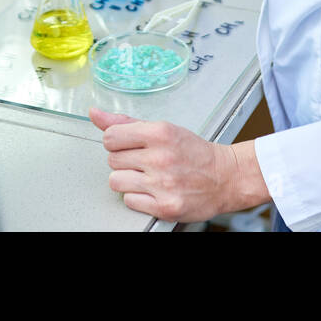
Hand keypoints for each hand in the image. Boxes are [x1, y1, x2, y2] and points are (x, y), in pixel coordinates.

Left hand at [89, 106, 268, 223]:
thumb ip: (126, 122)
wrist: (226, 178)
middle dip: (125, 160)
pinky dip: (138, 198)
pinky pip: (129, 201)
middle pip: (112, 160)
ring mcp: (162, 184)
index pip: (110, 137)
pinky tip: (153, 190)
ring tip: (147, 177)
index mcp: (160, 133)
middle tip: (144, 161)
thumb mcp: (164, 129)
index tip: (128, 145)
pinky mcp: (165, 206)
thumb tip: (94, 114)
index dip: (116, 142)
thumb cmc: (194, 152)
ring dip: (128, 180)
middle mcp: (160, 158)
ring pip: (116, 181)